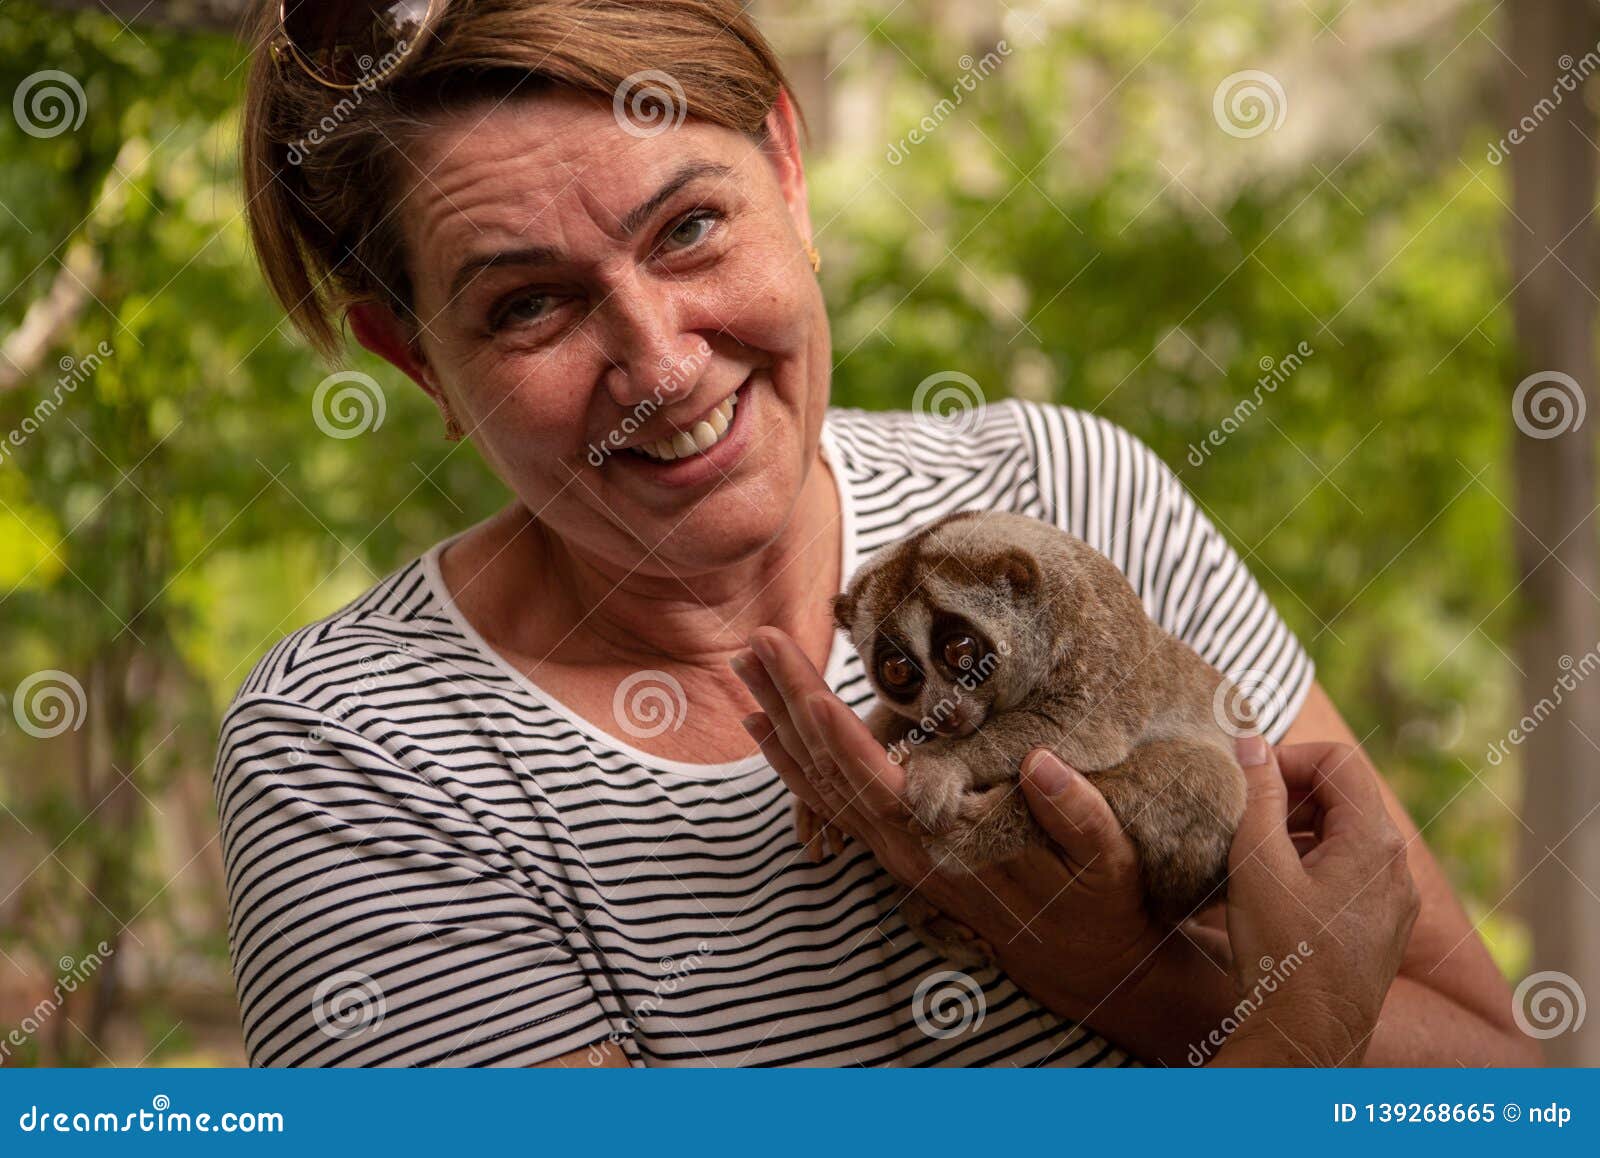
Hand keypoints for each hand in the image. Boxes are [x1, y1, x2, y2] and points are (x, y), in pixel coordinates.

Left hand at [731, 627, 1165, 1010]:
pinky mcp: (898, 848)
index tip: (796, 678)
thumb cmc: (1099, 900)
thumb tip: (1043, 764)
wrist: (1086, 962)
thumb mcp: (1106, 857)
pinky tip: (774, 729)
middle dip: (789, 706)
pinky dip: (797, 762)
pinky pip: (833, 801)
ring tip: (748, 672)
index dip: (829, 726)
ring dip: (783, 727)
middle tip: (754, 646)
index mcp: (949, 841)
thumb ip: (1076, 813)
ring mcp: (896, 853)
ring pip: (821, 787)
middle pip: (829, 773)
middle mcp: (907, 850)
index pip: (872, 777)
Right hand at [1210, 737, 1420, 1066]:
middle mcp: (1396, 866)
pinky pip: (1348, 872)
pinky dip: (1309, 863)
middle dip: (1289, 793)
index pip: (1337, 760)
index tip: (1246, 782)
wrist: (1308, 1038)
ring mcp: (1394, 900)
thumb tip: (1251, 742)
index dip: (1287, 759)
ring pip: (1344, 835)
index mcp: (1375, 841)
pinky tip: (1270, 889)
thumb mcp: (1259, 864)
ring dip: (1295, 830)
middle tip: (1242, 814)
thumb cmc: (1283, 952)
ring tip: (1249, 853)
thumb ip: (1258, 796)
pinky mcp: (1380, 927)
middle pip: (1344, 796)